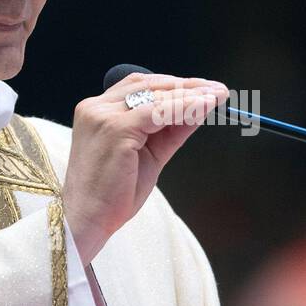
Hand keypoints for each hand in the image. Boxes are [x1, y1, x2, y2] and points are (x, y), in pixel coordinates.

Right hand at [62, 73, 227, 265]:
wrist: (87, 220)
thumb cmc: (113, 194)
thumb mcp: (149, 155)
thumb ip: (170, 131)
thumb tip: (199, 110)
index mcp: (99, 111)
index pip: (141, 86)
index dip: (175, 86)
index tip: (204, 89)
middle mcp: (97, 108)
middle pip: (150, 85)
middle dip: (188, 86)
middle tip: (218, 90)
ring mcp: (104, 116)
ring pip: (157, 96)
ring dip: (191, 95)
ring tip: (218, 96)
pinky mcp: (116, 129)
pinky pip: (158, 112)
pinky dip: (185, 107)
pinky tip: (205, 106)